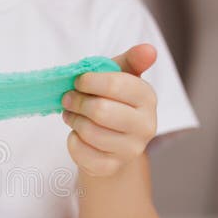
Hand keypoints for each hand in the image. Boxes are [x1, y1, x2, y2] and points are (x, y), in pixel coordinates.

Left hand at [62, 44, 157, 176]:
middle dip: (77, 101)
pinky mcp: (111, 167)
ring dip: (73, 120)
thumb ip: (132, 60)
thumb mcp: (121, 76)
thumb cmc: (113, 101)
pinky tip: (77, 134)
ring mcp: (130, 150)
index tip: (79, 81)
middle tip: (68, 98)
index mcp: (148, 98)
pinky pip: (81, 152)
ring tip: (71, 114)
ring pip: (89, 132)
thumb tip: (149, 50)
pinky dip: (72, 141)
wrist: (113, 143)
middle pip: (100, 110)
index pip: (116, 84)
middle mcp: (146, 126)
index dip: (89, 81)